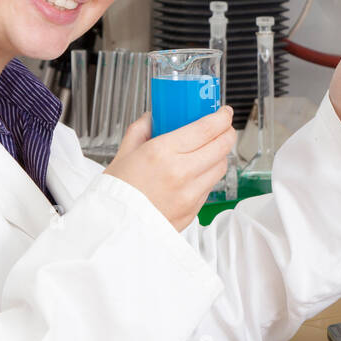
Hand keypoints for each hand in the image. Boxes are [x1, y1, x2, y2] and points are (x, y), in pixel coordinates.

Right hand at [103, 105, 237, 230]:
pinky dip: (209, 176)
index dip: (222, 117)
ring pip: (221, 167)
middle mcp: (181, 172)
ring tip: (210, 149)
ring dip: (220, 154)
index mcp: (162, 153)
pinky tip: (197, 172)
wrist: (113, 229)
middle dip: (227, 132)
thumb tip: (153, 117)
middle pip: (222, 146)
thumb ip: (140, 130)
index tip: (224, 112)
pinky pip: (210, 186)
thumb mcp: (123, 153)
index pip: (207, 128)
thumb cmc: (115, 193)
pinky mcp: (194, 210)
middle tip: (223, 127)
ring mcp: (190, 193)